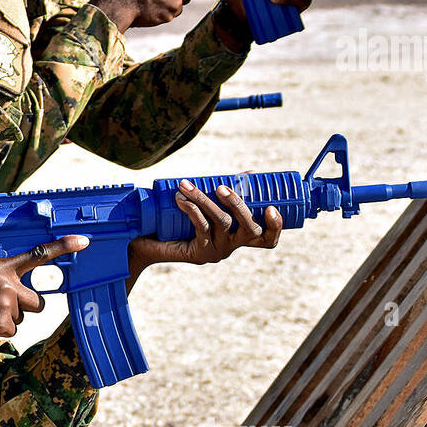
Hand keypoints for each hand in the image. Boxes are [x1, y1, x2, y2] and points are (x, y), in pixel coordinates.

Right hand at [0, 235, 89, 346]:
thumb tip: (15, 291)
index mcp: (0, 266)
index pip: (38, 254)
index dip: (63, 247)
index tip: (83, 241)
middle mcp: (7, 283)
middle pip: (37, 302)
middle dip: (25, 308)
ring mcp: (6, 304)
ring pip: (23, 318)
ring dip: (7, 320)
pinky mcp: (3, 323)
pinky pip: (12, 330)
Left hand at [127, 180, 281, 274]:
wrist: (151, 242)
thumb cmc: (180, 220)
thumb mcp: (206, 204)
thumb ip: (226, 191)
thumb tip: (251, 173)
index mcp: (239, 236)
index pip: (266, 239)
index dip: (275, 227)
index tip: (271, 207)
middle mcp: (232, 246)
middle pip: (249, 229)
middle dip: (238, 204)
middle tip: (222, 187)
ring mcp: (217, 251)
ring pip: (222, 223)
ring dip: (205, 200)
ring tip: (187, 186)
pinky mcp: (199, 253)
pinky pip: (201, 228)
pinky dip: (192, 210)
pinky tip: (181, 199)